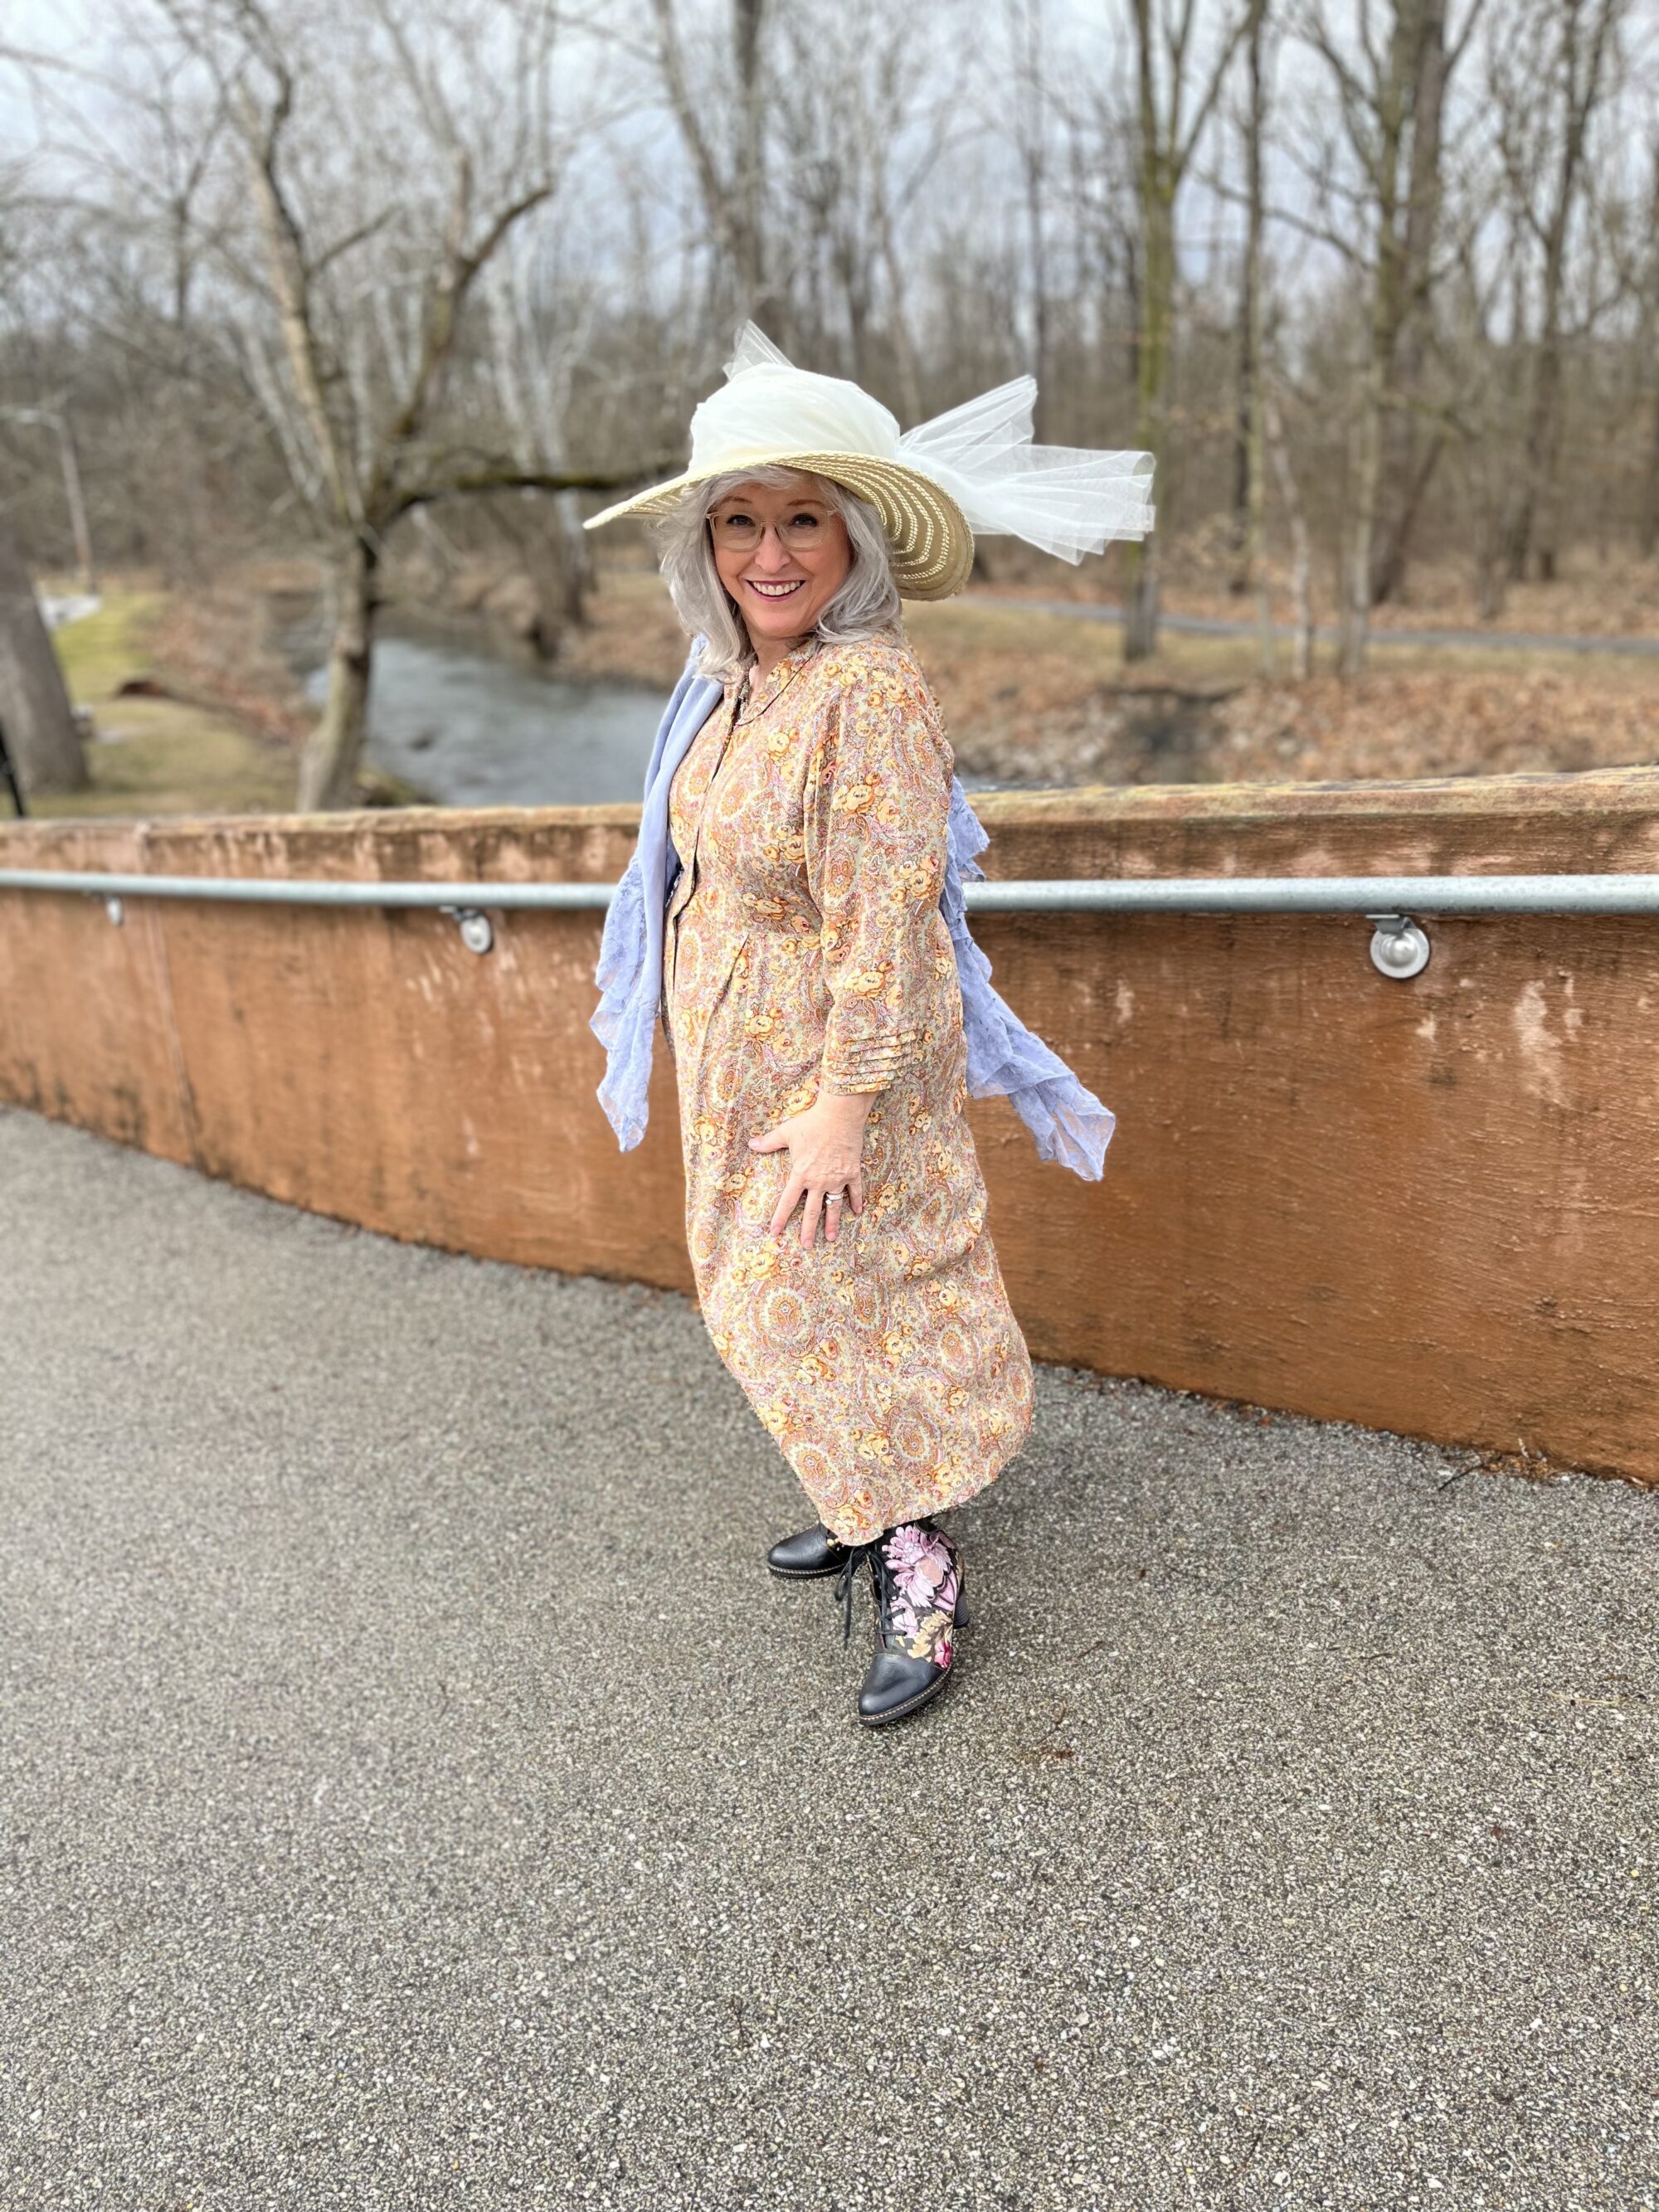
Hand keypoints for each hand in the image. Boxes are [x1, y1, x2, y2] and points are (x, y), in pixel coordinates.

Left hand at [749, 1089, 873, 1248]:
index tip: (775, 1233)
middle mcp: (819, 1181)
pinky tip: (857, 1212)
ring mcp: (837, 1179)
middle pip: (812, 1211)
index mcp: (800, 1174)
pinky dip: (856, 1202)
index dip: (780, 1218)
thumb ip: (769, 1142)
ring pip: (834, 1206)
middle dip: (808, 1230)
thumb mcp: (786, 1132)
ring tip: (831, 1238)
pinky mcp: (852, 1172)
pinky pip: (855, 1191)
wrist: (839, 1115)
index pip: (788, 1202)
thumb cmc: (811, 1123)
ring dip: (832, 1223)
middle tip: (807, 1246)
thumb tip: (751, 1144)